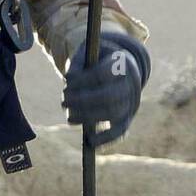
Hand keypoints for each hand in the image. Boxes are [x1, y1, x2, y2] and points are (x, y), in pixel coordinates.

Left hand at [62, 32, 149, 146]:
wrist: (122, 69)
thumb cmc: (98, 60)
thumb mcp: (88, 53)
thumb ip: (77, 63)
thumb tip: (69, 78)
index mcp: (121, 63)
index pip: (102, 74)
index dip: (82, 80)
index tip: (67, 82)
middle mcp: (130, 84)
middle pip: (108, 96)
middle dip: (82, 101)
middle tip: (64, 101)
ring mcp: (131, 102)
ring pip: (112, 114)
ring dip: (87, 117)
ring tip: (69, 116)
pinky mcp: (128, 118)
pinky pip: (120, 131)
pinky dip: (106, 139)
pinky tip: (90, 142)